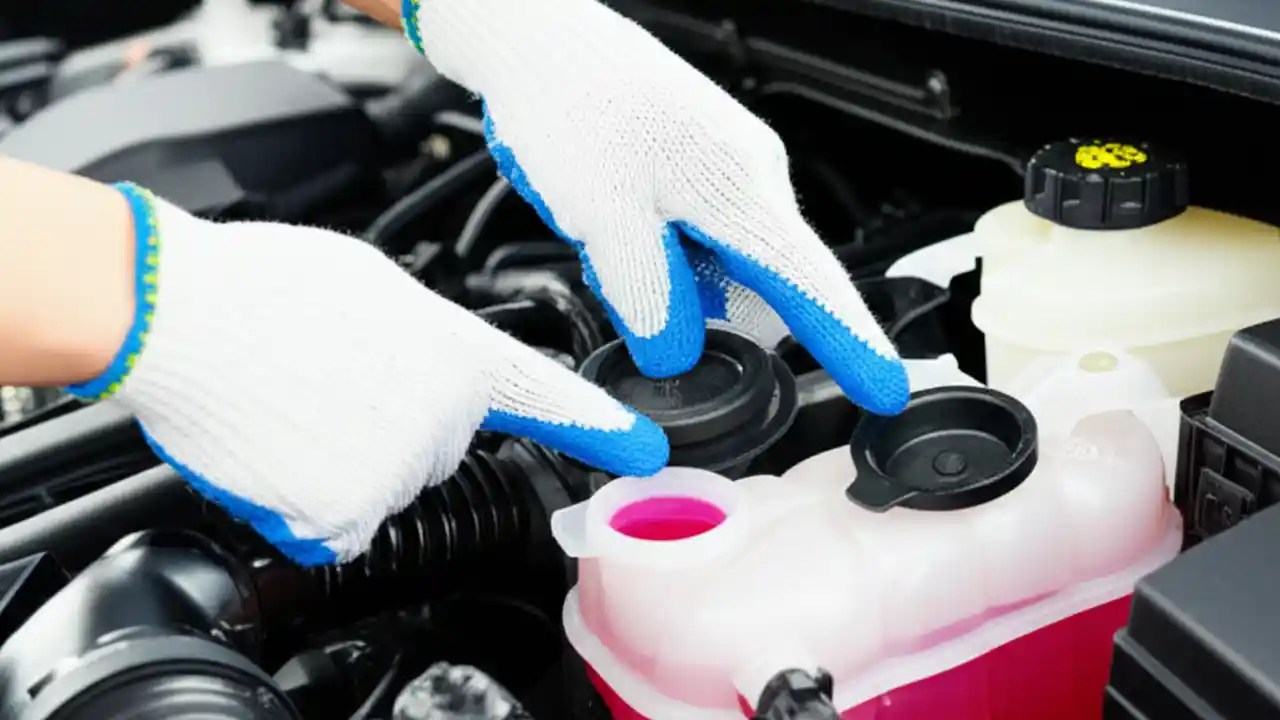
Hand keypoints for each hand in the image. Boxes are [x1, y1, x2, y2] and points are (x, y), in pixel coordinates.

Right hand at [69, 185, 666, 564]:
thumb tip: (418, 370)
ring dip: (343, 461)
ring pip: (384, 487)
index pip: (546, 397)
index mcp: (456, 350)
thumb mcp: (372, 286)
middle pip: (435, 450)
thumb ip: (421, 338)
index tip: (642, 452)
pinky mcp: (347, 514)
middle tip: (324, 381)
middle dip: (388, 426)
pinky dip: (307, 503)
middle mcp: (444, 414)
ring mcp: (399, 469)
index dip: (598, 429)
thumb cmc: (258, 287)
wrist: (177, 312)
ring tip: (293, 404)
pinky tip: (279, 451)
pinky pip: (337, 525)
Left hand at [408, 0, 908, 415]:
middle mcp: (749, 178)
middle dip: (709, 316)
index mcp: (742, 190)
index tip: (886, 390)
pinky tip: (615, 229)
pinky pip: (696, 238)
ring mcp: (723, 171)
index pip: (813, 285)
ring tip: (610, 242)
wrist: (539, 40)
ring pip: (721, 266)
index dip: (851, 344)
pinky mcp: (694, 168)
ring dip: (673, 283)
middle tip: (632, 292)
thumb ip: (651, 298)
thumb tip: (677, 354)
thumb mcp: (605, 220)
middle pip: (761, 286)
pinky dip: (660, 255)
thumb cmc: (573, 107)